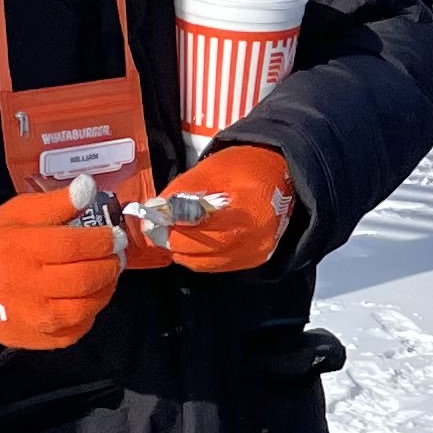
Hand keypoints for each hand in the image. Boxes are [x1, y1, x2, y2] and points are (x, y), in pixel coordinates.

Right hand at [0, 177, 125, 348]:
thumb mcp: (19, 213)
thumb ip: (56, 203)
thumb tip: (88, 187)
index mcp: (20, 249)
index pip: (73, 246)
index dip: (102, 240)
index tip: (114, 236)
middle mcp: (25, 286)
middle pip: (84, 278)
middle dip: (110, 265)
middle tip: (116, 255)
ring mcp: (32, 318)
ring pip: (85, 307)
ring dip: (106, 289)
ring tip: (107, 274)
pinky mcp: (37, 339)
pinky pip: (76, 329)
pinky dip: (90, 312)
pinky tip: (89, 296)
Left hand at [150, 145, 293, 272]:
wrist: (280, 175)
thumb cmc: (246, 167)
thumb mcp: (210, 169)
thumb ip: (181, 191)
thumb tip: (153, 210)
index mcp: (248, 212)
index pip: (199, 230)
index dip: (170, 227)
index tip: (151, 219)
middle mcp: (255, 240)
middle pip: (198, 251)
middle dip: (172, 239)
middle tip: (156, 227)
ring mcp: (255, 254)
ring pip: (202, 263)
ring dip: (182, 249)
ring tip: (173, 231)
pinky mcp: (253, 261)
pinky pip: (214, 265)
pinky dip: (197, 255)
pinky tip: (192, 238)